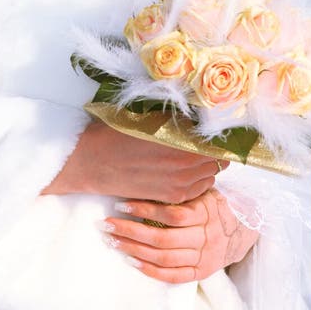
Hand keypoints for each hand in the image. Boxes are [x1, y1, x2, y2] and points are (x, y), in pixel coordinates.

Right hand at [42, 121, 226, 202]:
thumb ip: (177, 117)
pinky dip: (199, 178)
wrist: (91, 162)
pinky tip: (185, 168)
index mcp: (180, 139)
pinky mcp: (172, 196)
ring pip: (212, 172)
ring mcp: (180, 183)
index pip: (218, 137)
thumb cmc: (115, 133)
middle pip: (219, 155)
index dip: (218, 130)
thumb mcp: (147, 115)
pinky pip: (200, 187)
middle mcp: (185, 163)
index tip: (215, 124)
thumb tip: (199, 113)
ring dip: (208, 162)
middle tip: (205, 136)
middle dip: (215, 146)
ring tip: (193, 151)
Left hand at [99, 188, 257, 283]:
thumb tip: (150, 166)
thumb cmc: (215, 202)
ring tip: (113, 242)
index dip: (145, 210)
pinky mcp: (201, 272)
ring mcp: (203, 257)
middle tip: (107, 225)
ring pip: (164, 258)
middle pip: (162, 239)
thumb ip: (182, 185)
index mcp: (205, 212)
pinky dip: (151, 271)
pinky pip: (173, 276)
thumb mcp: (203, 189)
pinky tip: (132, 261)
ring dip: (135, 250)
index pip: (172, 214)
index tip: (121, 204)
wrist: (243, 229)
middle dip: (131, 232)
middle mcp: (205, 237)